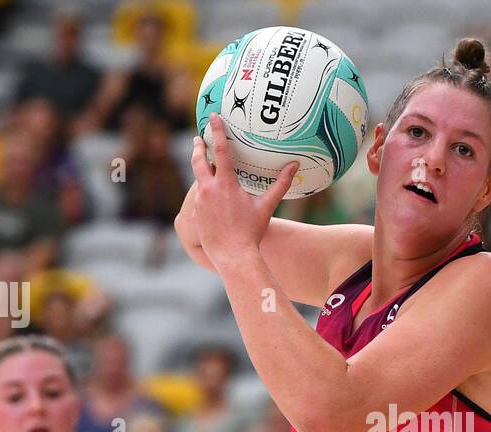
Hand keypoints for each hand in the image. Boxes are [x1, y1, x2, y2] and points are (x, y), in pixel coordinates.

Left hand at [188, 113, 296, 265]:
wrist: (232, 255)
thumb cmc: (251, 232)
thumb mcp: (266, 207)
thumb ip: (280, 185)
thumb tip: (294, 167)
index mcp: (225, 184)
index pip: (220, 150)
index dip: (217, 131)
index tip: (213, 117)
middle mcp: (208, 189)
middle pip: (198, 161)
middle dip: (199, 147)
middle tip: (198, 137)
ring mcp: (199, 202)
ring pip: (198, 180)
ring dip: (201, 170)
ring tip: (203, 164)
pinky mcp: (195, 214)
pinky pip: (199, 198)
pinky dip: (203, 193)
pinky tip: (208, 196)